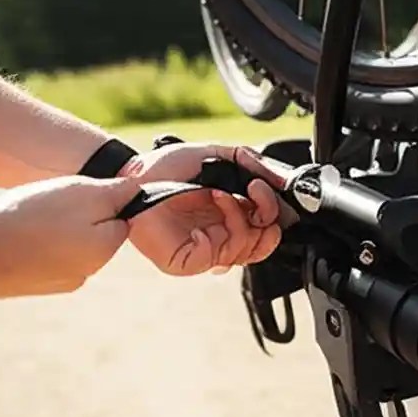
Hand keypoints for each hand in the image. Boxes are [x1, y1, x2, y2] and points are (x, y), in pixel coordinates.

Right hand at [0, 175, 142, 296]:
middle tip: (47, 201)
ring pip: (65, 241)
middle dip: (75, 212)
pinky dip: (30, 240)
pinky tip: (11, 231)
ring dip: (51, 225)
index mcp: (104, 250)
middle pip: (93, 230)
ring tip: (26, 216)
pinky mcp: (28, 284)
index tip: (74, 192)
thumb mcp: (83, 192)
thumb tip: (142, 191)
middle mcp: (86, 272)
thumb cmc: (31, 218)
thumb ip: (117, 192)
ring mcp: (56, 282)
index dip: (100, 198)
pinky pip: (39, 254)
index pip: (121, 217)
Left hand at [119, 141, 282, 275]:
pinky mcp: (188, 261)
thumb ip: (254, 164)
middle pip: (264, 243)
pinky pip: (217, 258)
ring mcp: (207, 248)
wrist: (133, 176)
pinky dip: (217, 235)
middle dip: (267, 216)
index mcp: (233, 212)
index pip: (268, 226)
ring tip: (220, 194)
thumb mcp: (219, 155)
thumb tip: (284, 181)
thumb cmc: (168, 167)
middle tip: (254, 193)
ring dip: (240, 217)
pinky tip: (206, 217)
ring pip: (245, 250)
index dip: (275, 212)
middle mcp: (223, 233)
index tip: (264, 188)